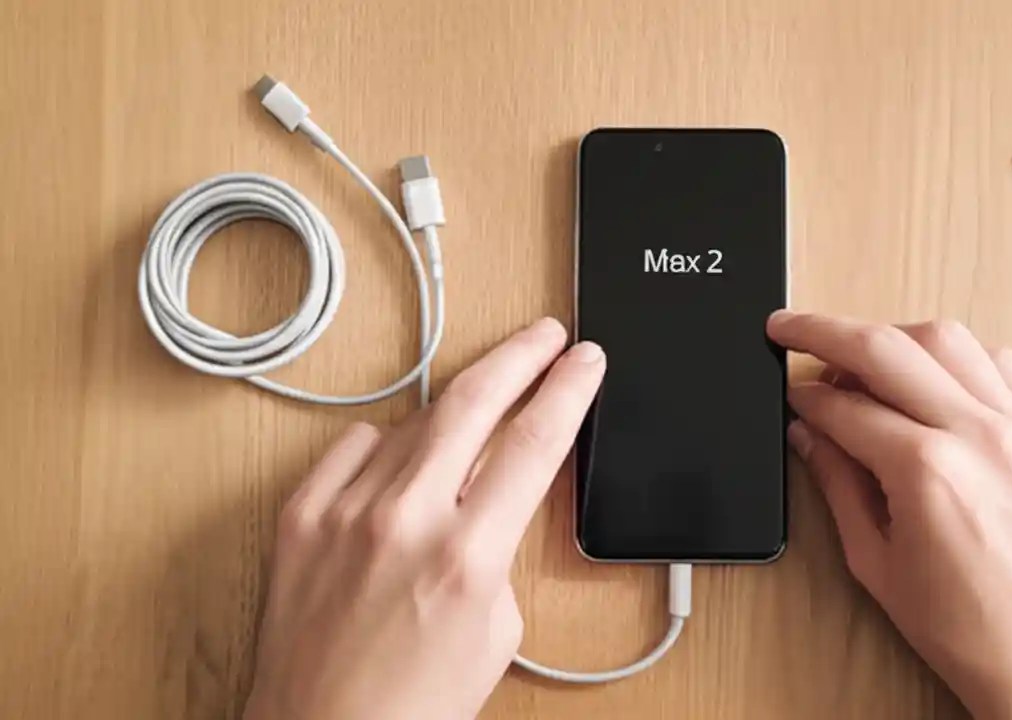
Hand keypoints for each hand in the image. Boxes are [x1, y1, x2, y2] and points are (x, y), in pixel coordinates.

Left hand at [245, 318, 604, 719]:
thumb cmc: (412, 705)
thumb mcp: (497, 629)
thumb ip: (503, 547)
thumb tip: (497, 489)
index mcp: (468, 555)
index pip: (536, 442)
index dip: (569, 389)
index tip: (584, 360)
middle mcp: (405, 520)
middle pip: (476, 401)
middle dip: (520, 356)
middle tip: (544, 335)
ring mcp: (345, 511)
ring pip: (416, 419)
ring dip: (455, 409)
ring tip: (476, 416)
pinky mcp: (300, 515)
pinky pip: (356, 445)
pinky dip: (387, 444)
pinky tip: (401, 460)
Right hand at [768, 312, 1011, 719]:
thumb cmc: (970, 632)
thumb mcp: (876, 563)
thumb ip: (838, 484)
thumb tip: (808, 434)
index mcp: (929, 472)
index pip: (846, 406)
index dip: (806, 394)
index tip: (790, 391)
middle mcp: (982, 435)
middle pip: (889, 347)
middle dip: (829, 331)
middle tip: (794, 329)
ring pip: (951, 340)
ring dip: (898, 338)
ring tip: (868, 360)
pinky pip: (1007, 366)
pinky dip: (963, 358)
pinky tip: (937, 379)